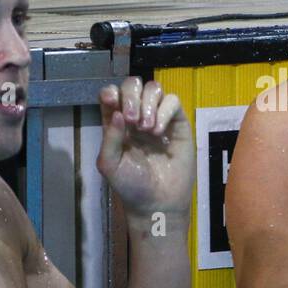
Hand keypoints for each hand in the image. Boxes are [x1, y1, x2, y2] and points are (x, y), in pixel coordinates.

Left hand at [96, 77, 193, 217]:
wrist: (158, 203)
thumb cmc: (131, 186)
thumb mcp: (110, 164)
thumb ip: (110, 137)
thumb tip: (117, 112)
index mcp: (116, 123)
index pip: (111, 93)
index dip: (111, 93)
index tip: (112, 103)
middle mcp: (136, 115)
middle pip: (133, 84)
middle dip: (131, 97)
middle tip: (131, 120)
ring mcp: (158, 117)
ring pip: (154, 88)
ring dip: (148, 103)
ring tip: (147, 129)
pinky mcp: (178, 123)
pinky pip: (173, 101)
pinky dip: (165, 111)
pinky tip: (159, 132)